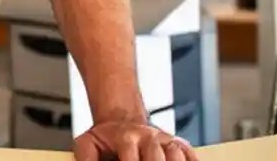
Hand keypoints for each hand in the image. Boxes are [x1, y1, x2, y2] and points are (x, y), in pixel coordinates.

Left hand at [74, 121, 198, 160]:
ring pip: (176, 154)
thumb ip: (86, 157)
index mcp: (125, 136)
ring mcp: (165, 139)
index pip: (130, 157)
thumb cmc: (105, 138)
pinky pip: (190, 154)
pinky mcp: (179, 144)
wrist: (121, 120)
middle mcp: (148, 136)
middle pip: (156, 156)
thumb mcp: (87, 143)